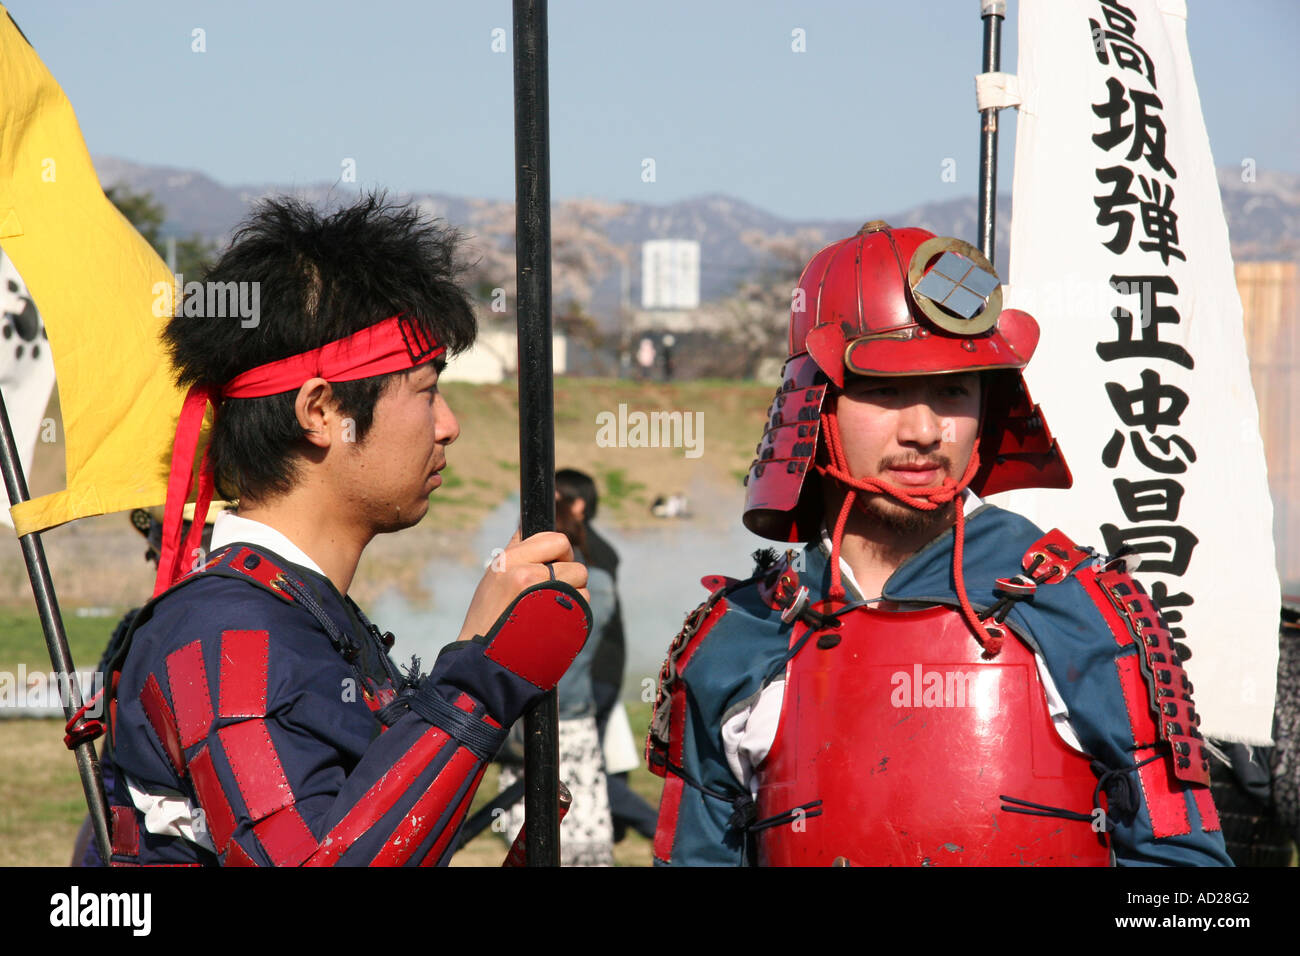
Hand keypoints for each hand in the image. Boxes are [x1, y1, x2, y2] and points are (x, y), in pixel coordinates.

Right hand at [457, 529, 588, 641]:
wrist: (480, 658)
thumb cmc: (487, 617)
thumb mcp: (493, 577)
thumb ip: (515, 553)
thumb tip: (528, 527)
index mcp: (509, 559)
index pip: (556, 539)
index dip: (561, 553)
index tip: (555, 565)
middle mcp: (525, 572)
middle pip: (575, 563)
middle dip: (571, 576)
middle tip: (555, 591)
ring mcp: (541, 595)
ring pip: (581, 585)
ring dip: (574, 597)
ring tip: (550, 610)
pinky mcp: (555, 618)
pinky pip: (582, 606)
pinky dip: (576, 614)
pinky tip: (555, 623)